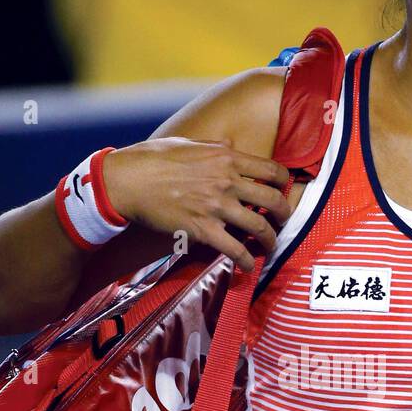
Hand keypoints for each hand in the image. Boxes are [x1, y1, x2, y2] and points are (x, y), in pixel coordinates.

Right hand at [102, 136, 291, 271]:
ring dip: (271, 239)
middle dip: (284, 213)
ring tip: (271, 245)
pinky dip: (246, 260)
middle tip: (283, 221)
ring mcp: (216, 206)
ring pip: (259, 226)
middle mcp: (226, 181)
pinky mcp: (202, 229)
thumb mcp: (189, 143)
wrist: (128, 180)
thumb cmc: (153, 158)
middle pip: (273, 200)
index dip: (284, 183)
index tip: (283, 191)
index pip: (272, 170)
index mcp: (226, 157)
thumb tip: (231, 145)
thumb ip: (215, 147)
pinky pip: (235, 249)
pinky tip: (248, 267)